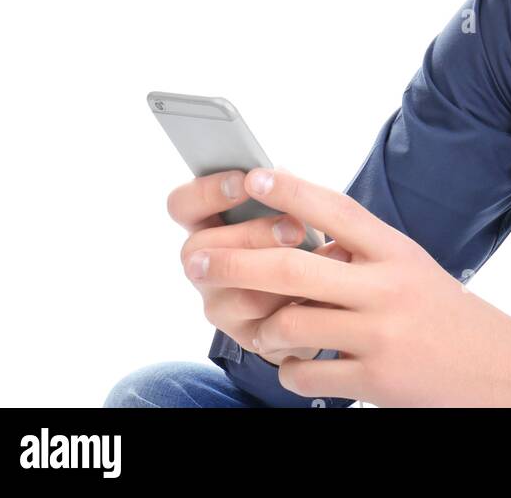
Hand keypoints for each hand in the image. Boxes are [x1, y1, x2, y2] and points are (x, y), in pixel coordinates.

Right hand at [168, 168, 345, 363]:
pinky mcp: (247, 335)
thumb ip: (281, 192)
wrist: (327, 297)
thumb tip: (281, 174)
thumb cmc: (302, 240)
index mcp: (209, 224)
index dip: (206, 191)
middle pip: (199, 249)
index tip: (244, 181)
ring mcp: (218, 304)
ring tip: (322, 259)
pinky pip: (265, 323)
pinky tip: (326, 289)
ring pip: (235, 291)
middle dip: (252, 234)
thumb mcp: (292, 209)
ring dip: (281, 273)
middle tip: (295, 229)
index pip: (182, 205)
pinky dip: (299, 302)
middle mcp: (203, 265)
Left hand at [181, 167, 510, 405]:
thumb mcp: (411, 268)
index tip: (250, 177)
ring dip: (261, 329)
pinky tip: (299, 366)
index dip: (291, 190)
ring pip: (287, 324)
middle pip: (291, 266)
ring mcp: (380, 333)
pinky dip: (289, 371)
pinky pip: (304, 375)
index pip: (336, 209)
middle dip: (232, 261)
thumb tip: (294, 240)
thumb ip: (361, 254)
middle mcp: (387, 286)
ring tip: (261, 329)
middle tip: (192, 260)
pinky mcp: (375, 379)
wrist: (501, 368)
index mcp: (396, 250)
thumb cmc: (446, 314)